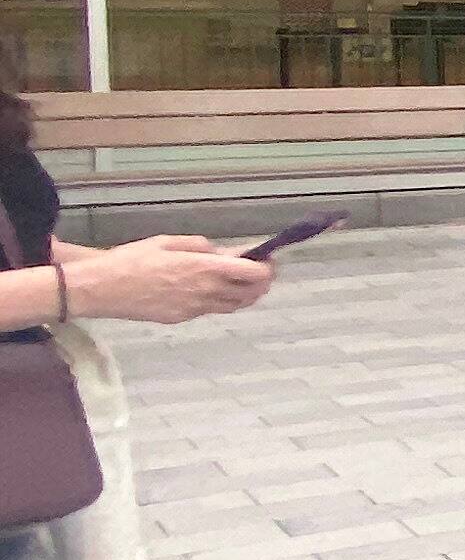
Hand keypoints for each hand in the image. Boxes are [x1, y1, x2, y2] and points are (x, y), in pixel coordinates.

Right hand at [74, 236, 276, 324]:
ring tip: (241, 281)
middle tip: (260, 271)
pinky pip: (211, 310)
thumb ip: (202, 247)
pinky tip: (212, 290)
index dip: (267, 268)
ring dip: (244, 294)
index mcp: (205, 269)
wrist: (101, 288)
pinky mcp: (181, 318)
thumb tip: (225, 253)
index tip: (268, 260)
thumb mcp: (169, 242)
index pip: (254, 275)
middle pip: (252, 294)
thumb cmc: (132, 259)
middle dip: (262, 283)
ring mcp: (194, 309)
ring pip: (234, 306)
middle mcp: (205, 292)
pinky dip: (220, 301)